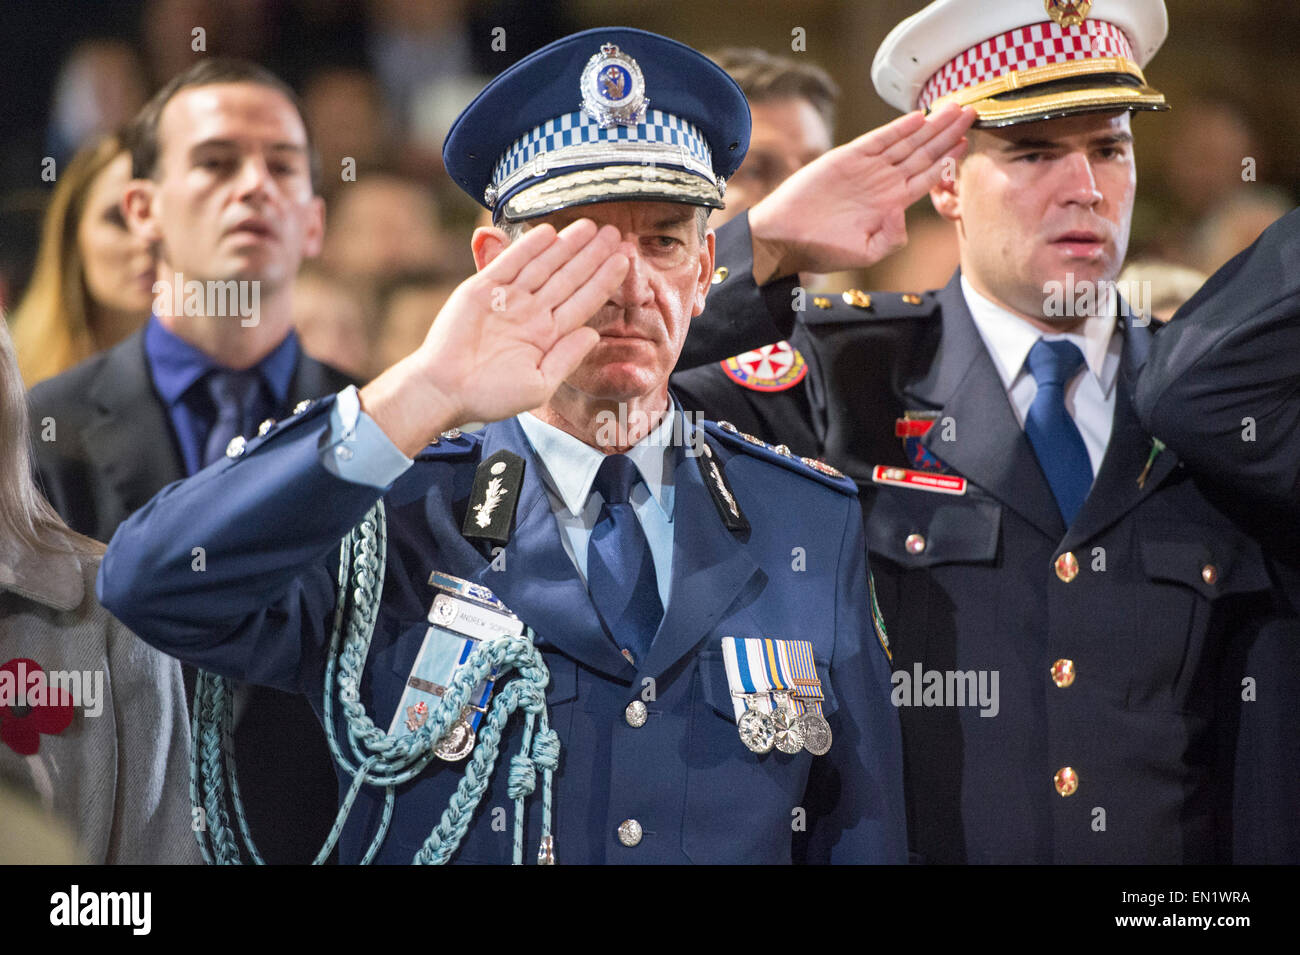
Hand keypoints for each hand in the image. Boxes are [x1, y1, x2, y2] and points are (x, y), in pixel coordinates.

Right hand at [360, 219, 628, 454]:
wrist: (445, 391)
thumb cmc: (490, 397)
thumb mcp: (539, 386)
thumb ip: (566, 358)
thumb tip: (594, 333)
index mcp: (547, 336)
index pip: (584, 301)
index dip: (604, 280)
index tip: (624, 260)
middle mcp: (531, 313)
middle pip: (569, 278)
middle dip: (592, 255)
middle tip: (616, 233)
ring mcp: (507, 299)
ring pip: (544, 266)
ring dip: (567, 246)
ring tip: (590, 226)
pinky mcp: (482, 290)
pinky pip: (510, 263)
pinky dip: (528, 248)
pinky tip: (549, 233)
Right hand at [746, 103, 975, 282]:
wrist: (784, 236)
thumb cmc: (821, 249)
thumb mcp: (863, 253)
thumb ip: (890, 240)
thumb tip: (905, 218)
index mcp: (890, 205)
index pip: (927, 177)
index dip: (947, 159)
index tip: (966, 142)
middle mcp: (882, 183)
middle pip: (923, 153)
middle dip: (948, 134)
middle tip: (971, 113)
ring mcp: (866, 168)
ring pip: (906, 142)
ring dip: (931, 126)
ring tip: (954, 108)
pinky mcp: (847, 157)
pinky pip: (878, 139)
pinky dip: (898, 128)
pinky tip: (919, 116)